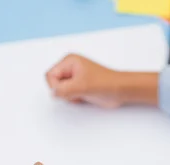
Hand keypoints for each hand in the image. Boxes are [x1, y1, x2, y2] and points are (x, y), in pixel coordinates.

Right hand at [45, 54, 159, 107]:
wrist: (120, 90)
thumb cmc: (106, 83)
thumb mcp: (81, 86)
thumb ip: (64, 89)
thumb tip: (53, 93)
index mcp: (69, 61)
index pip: (50, 75)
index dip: (56, 86)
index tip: (68, 91)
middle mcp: (70, 67)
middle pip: (54, 83)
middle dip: (63, 92)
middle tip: (77, 92)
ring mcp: (74, 77)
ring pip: (60, 91)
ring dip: (69, 96)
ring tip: (82, 94)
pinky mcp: (79, 86)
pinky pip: (68, 95)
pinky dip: (74, 99)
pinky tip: (84, 97)